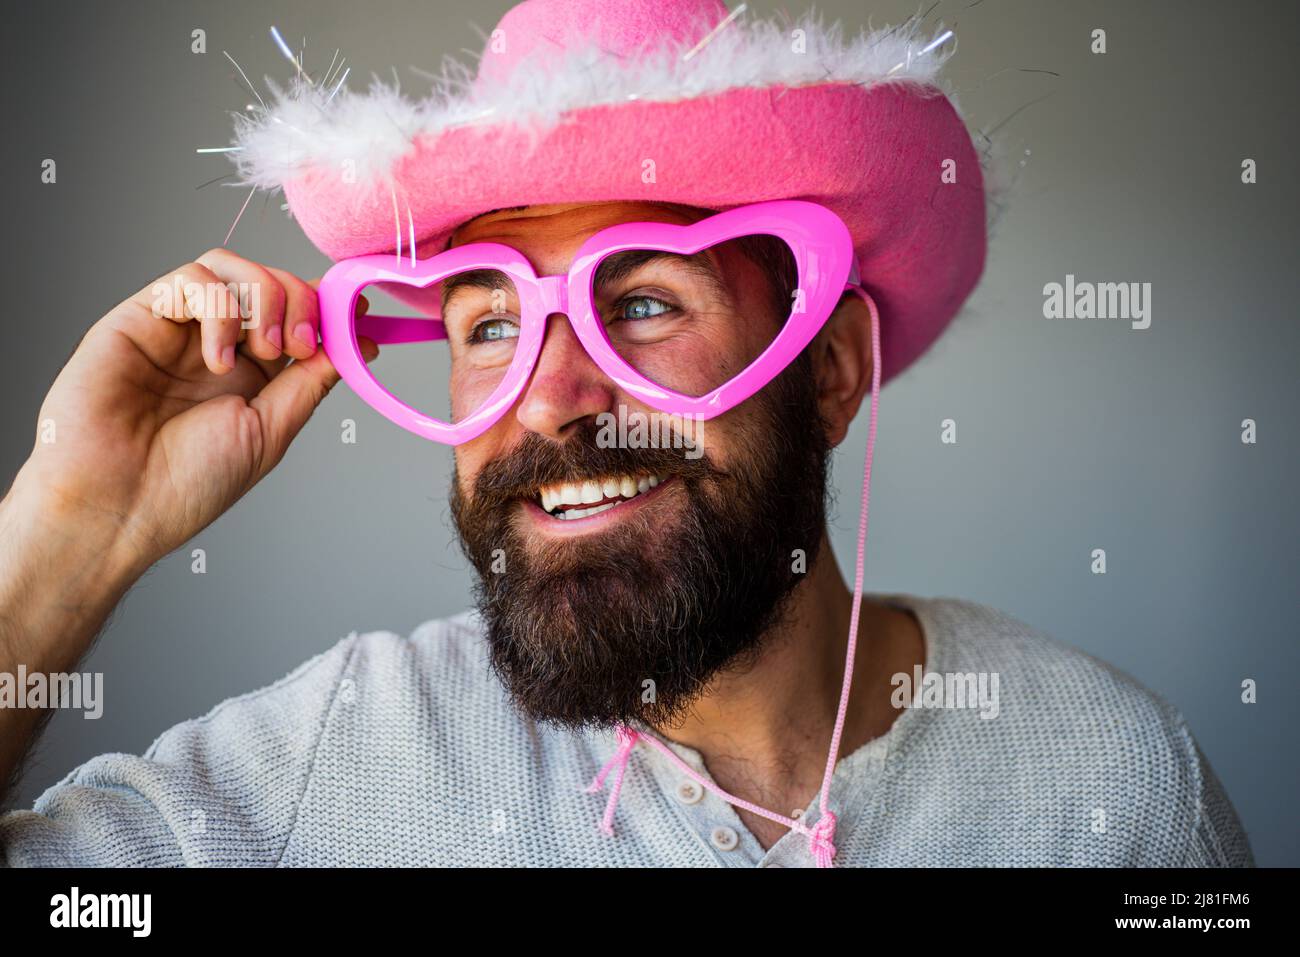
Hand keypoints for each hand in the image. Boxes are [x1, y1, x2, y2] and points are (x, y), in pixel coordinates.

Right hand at [11, 247, 375, 573]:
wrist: (120, 504)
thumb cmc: (187, 481)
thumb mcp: (272, 429)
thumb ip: (311, 380)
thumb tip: (356, 340)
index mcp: (253, 373)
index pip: (295, 313)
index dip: (328, 306)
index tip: (358, 314)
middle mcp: (216, 344)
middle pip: (270, 280)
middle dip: (300, 301)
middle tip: (300, 345)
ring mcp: (178, 328)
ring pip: (231, 266)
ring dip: (265, 297)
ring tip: (264, 350)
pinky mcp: (138, 317)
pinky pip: (191, 279)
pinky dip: (219, 309)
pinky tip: (216, 359)